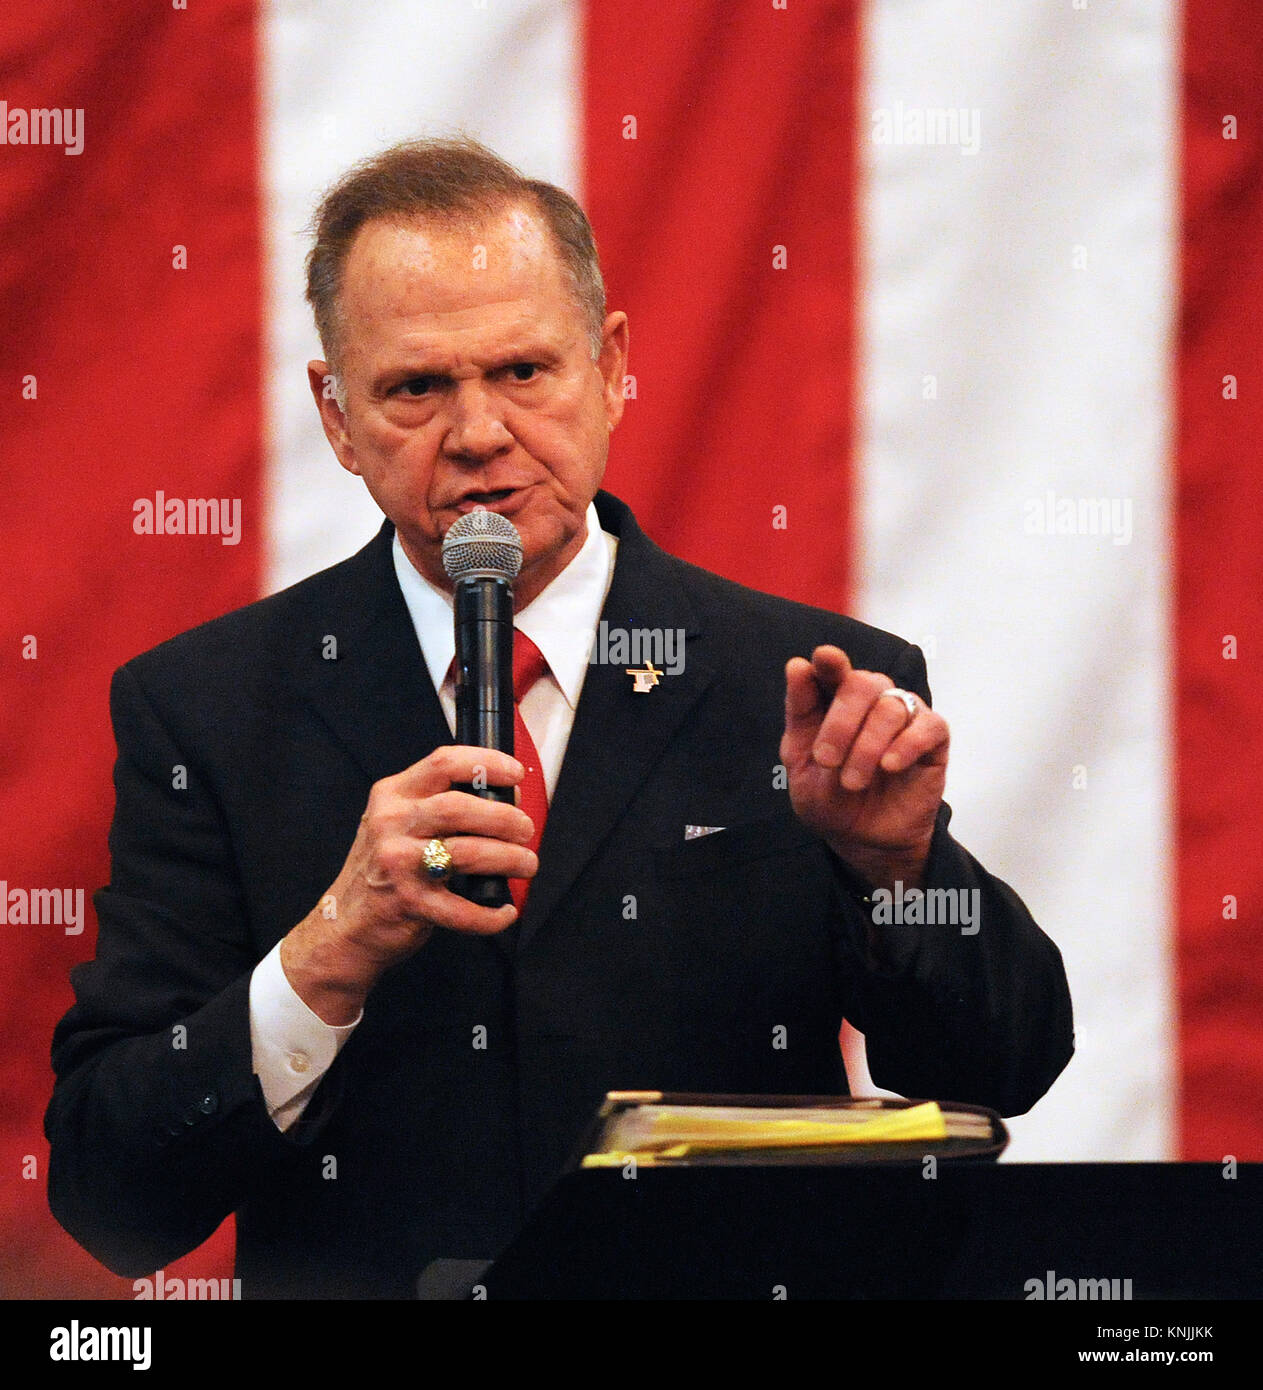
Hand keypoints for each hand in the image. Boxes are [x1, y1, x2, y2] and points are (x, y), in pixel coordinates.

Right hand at [281, 746, 536, 1022]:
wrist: (345, 926)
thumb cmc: (382, 870)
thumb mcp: (398, 823)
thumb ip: (438, 804)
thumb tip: (505, 798)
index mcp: (392, 795)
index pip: (443, 763)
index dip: (487, 763)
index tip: (516, 774)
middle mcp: (390, 824)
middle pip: (460, 807)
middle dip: (505, 818)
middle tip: (526, 830)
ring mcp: (397, 864)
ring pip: (467, 853)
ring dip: (508, 859)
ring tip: (526, 865)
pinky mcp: (408, 904)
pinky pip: (463, 909)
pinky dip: (491, 914)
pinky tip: (505, 911)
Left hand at [780, 646, 948, 889]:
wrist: (860, 840)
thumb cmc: (828, 796)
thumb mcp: (799, 761)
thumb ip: (800, 713)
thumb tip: (797, 665)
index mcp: (834, 699)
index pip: (832, 669)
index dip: (829, 662)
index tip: (824, 658)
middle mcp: (871, 700)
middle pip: (863, 683)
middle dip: (840, 722)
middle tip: (825, 760)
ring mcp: (904, 716)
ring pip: (890, 708)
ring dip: (866, 747)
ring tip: (852, 782)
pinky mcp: (933, 739)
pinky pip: (928, 726)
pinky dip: (906, 745)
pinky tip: (889, 767)